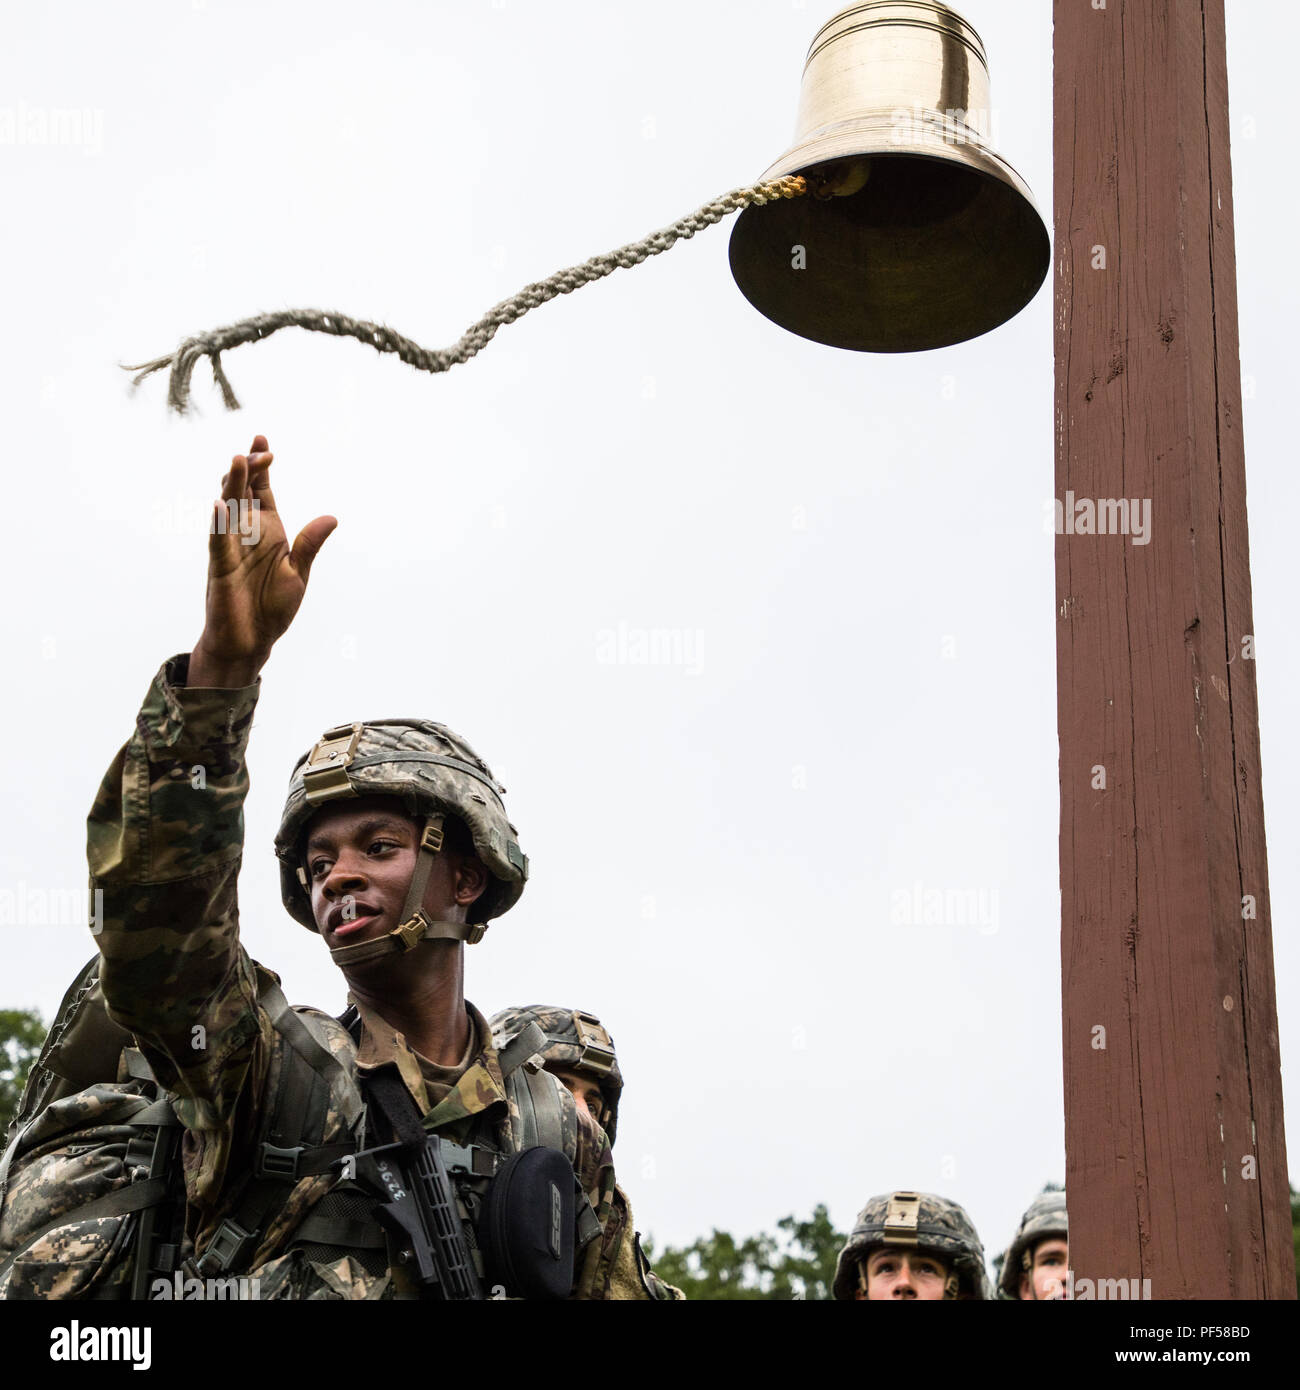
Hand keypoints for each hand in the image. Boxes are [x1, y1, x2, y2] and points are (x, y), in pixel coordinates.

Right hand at [188, 435, 335, 687]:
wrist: (251, 641)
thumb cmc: (271, 608)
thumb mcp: (298, 573)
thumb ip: (310, 544)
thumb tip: (331, 518)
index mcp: (268, 531)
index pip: (262, 489)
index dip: (261, 465)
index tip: (263, 440)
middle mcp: (247, 532)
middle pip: (243, 490)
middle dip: (250, 468)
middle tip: (260, 449)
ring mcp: (230, 547)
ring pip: (228, 508)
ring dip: (233, 485)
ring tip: (239, 460)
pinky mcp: (219, 565)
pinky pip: (217, 540)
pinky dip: (219, 522)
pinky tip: (221, 504)